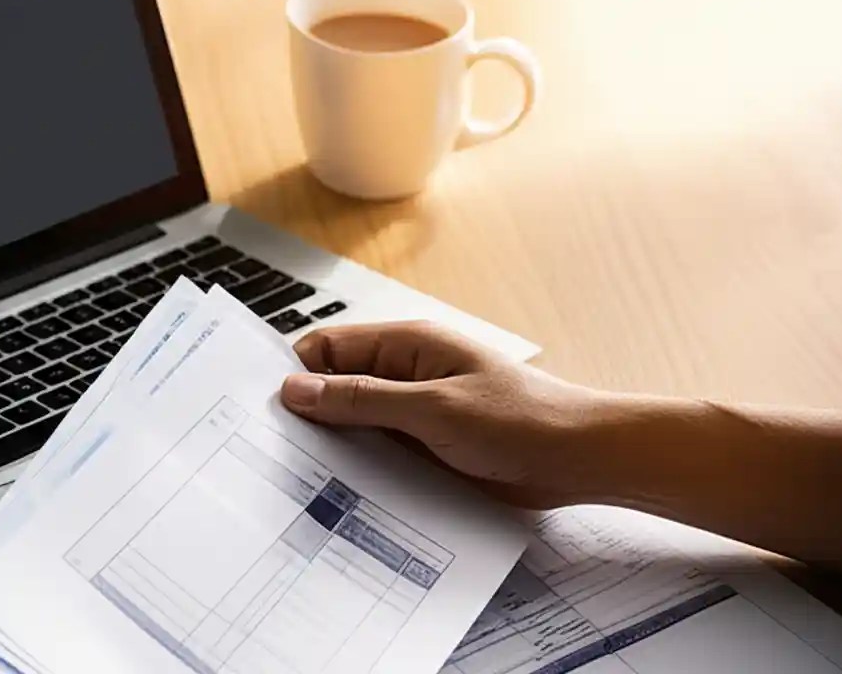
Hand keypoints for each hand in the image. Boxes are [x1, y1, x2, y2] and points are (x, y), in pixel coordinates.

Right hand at [280, 321, 606, 508]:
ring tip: (302, 482)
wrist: (578, 460)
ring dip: (334, 450)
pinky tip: (343, 496)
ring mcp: (412, 414)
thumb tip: (296, 389)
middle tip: (274, 455)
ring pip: (353, 427)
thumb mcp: (433, 409)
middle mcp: (403, 375)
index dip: (294, 375)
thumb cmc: (520, 420)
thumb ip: (363, 399)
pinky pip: (377, 456)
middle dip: (308, 417)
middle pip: (334, 389)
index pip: (326, 348)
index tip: (262, 410)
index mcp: (405, 345)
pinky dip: (360, 472)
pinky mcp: (423, 449)